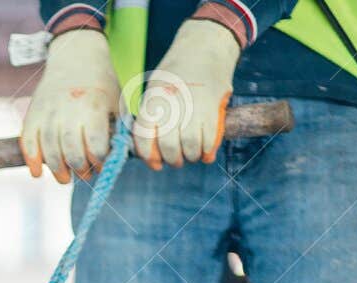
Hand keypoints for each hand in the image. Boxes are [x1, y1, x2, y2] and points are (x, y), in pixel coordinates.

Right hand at [19, 29, 119, 183]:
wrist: (75, 57)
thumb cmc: (101, 85)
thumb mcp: (117, 102)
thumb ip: (121, 130)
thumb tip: (121, 159)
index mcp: (93, 107)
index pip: (95, 146)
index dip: (99, 161)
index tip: (101, 164)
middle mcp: (69, 109)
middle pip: (71, 152)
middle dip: (79, 170)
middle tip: (85, 175)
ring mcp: (48, 112)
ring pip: (49, 150)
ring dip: (57, 170)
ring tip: (64, 178)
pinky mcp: (32, 113)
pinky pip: (28, 141)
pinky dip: (31, 160)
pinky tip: (37, 173)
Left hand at [133, 19, 241, 168]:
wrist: (204, 45)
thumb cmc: (177, 71)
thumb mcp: (155, 88)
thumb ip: (151, 114)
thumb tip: (148, 147)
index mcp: (152, 101)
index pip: (144, 139)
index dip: (149, 157)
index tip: (156, 164)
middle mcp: (170, 105)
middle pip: (169, 147)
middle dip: (174, 160)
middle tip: (178, 160)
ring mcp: (192, 106)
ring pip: (190, 147)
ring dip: (191, 156)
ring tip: (192, 154)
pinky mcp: (212, 107)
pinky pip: (209, 139)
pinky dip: (207, 151)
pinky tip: (206, 153)